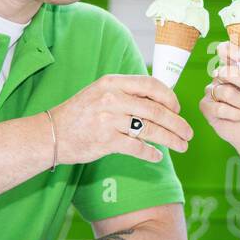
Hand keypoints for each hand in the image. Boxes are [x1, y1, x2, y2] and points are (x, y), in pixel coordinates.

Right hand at [47, 74, 192, 166]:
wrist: (51, 134)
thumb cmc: (81, 113)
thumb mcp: (101, 92)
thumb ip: (128, 93)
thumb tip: (161, 101)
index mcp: (113, 82)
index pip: (151, 85)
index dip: (169, 97)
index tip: (177, 109)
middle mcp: (112, 99)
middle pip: (155, 110)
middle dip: (177, 123)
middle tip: (189, 133)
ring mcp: (108, 120)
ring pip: (150, 130)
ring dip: (171, 139)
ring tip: (182, 146)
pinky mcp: (105, 141)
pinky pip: (137, 148)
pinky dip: (150, 153)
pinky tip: (157, 157)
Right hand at [199, 41, 239, 158]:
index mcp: (232, 67)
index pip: (224, 50)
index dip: (231, 50)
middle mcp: (219, 76)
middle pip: (226, 71)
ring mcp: (211, 91)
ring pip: (226, 92)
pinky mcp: (206, 106)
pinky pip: (219, 107)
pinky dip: (234, 115)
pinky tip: (238, 117)